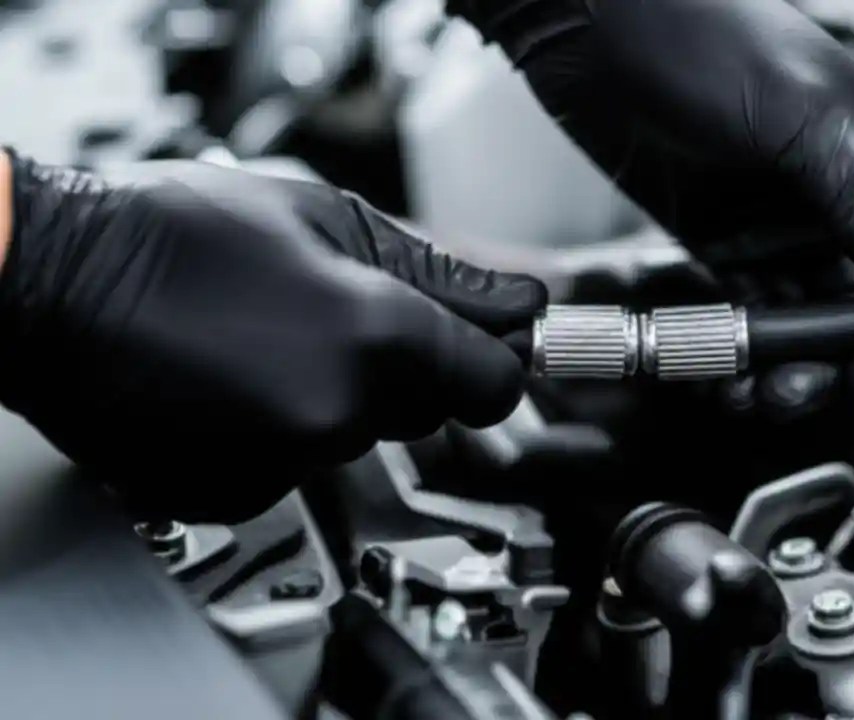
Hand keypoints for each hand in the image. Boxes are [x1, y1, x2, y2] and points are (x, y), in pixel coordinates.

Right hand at [0, 150, 545, 520]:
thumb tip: (516, 305)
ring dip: (340, 393)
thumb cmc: (169, 235)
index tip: (485, 341)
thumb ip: (438, 274)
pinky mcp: (235, 495)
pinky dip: (285, 428)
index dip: (493, 356)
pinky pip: (300, 463)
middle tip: (343, 309)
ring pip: (361, 434)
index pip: (495, 383)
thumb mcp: (322, 217)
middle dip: (406, 365)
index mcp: (376, 339)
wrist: (48, 283)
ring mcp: (282, 465)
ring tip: (271, 334)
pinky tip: (238, 378)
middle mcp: (338, 417)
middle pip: (430, 411)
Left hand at [450, 0, 853, 393]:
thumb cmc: (712, 38)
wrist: (602, 27)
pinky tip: (731, 376)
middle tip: (806, 388)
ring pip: (813, 325)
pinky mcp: (728, 248)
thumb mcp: (806, 119)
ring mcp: (785, 231)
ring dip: (794, 370)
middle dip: (848, 362)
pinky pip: (753, 317)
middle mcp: (847, 207)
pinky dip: (747, 354)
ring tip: (761, 391)